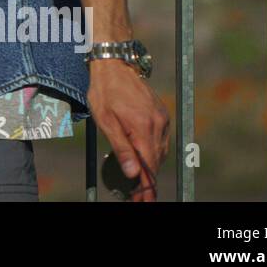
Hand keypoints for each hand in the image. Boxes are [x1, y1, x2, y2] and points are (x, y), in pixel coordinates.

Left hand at [87, 58, 168, 201]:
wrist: (114, 65)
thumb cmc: (104, 92)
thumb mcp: (105, 121)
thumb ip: (120, 148)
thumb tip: (131, 173)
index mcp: (143, 128)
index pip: (149, 167)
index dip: (146, 187)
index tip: (143, 201)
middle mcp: (158, 124)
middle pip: (156, 161)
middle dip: (147, 180)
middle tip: (137, 195)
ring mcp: (162, 118)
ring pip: (160, 151)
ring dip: (150, 166)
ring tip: (139, 179)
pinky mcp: (162, 114)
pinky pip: (161, 139)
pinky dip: (153, 150)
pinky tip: (143, 155)